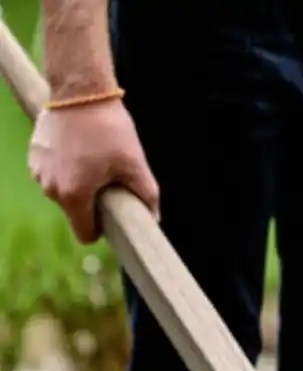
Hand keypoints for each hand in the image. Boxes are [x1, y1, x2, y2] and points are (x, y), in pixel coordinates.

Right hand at [28, 100, 158, 244]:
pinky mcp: (34, 156)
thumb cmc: (110, 129)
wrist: (80, 91)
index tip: (114, 214)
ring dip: (79, 184)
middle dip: (93, 203)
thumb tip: (154, 219)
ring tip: (95, 160)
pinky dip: (67, 168)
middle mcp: (50, 188)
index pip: (85, 234)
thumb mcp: (135, 164)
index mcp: (74, 195)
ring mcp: (39, 172)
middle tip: (109, 178)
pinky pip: (53, 174)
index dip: (103, 229)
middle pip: (75, 212)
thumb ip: (147, 197)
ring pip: (63, 192)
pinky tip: (80, 150)